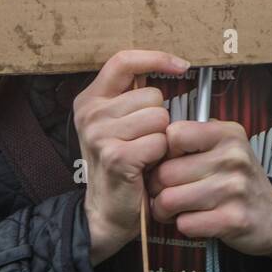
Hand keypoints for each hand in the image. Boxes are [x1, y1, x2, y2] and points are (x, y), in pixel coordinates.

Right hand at [73, 50, 188, 265]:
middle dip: (159, 118)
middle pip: (152, 95)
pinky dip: (160, 156)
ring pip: (158, 118)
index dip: (155, 58)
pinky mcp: (116, 156)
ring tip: (145, 155)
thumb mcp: (119, 124)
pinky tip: (147, 168)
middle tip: (145, 142)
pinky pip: (159, 142)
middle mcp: (90, 113)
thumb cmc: (123, 165)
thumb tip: (175, 66)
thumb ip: (133, 97)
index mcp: (90, 99)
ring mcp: (100, 134)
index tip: (182, 65)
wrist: (106, 213)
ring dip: (161, 138)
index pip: (123, 61)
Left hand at [145, 120, 271, 259]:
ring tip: (175, 208)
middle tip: (165, 192)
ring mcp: (234, 189)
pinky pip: (185, 224)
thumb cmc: (238, 178)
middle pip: (166, 172)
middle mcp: (233, 158)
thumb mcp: (226, 146)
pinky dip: (184, 225)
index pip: (174, 134)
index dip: (165, 151)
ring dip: (166, 209)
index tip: (172, 161)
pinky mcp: (232, 220)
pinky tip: (194, 220)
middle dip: (157, 187)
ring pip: (170, 200)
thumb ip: (195, 137)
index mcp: (228, 134)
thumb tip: (156, 140)